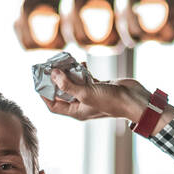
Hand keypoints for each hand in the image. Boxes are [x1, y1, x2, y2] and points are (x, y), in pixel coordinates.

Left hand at [40, 64, 173, 130]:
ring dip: (68, 72)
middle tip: (49, 67)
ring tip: (63, 61)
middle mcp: (82, 104)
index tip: (39, 81)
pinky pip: (85, 77)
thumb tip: (53, 74)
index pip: (54, 105)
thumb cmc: (112, 101)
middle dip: (55, 80)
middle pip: (62, 92)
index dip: (44, 94)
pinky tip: (80, 62)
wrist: (134, 100)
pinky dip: (81, 70)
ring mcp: (91, 94)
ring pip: (74, 82)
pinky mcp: (99, 86)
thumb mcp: (86, 93)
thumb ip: (68, 84)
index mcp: (77, 111)